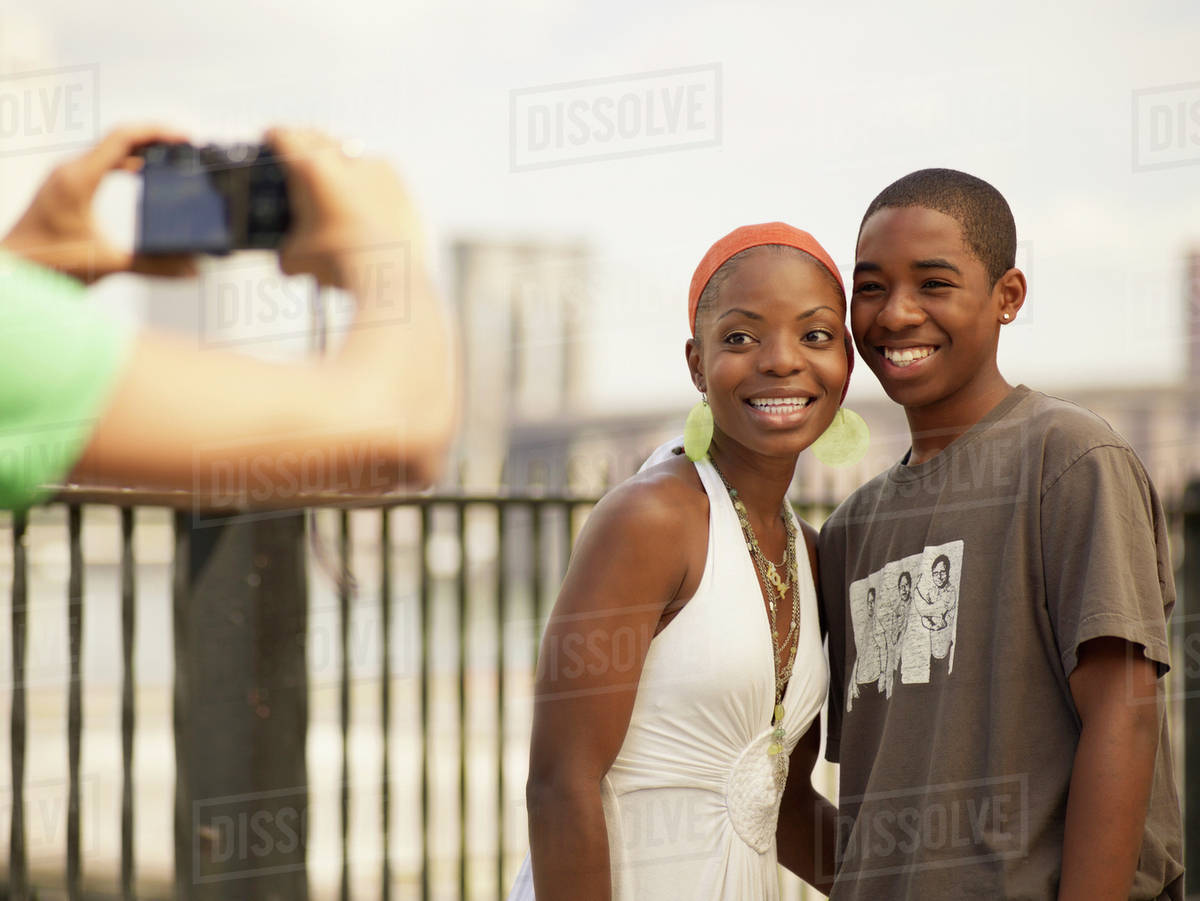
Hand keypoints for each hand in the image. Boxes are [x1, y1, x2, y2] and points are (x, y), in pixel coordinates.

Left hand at [0, 124, 197, 282]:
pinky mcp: (66, 187)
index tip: (185, 139)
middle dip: (156, 139)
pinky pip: (102, 163)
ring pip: (110, 149)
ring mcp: (66, 176)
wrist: (13, 270)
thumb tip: (191, 270)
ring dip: (141, 150)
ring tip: (171, 157)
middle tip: (186, 148)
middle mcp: (70, 170)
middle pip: (119, 138)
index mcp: (79, 178)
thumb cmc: (46, 265)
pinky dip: (126, 163)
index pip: (122, 137)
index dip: (158, 132)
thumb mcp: (106, 265)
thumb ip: (152, 266)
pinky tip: (143, 174)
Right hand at [266, 128, 424, 288]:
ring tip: (336, 181)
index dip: (274, 137)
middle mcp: (345, 159)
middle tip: (300, 157)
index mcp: (311, 169)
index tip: (272, 138)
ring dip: (340, 161)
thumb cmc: (343, 263)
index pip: (284, 136)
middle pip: (318, 137)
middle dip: (306, 144)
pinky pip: (378, 172)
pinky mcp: (399, 182)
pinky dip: (368, 181)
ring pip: (350, 152)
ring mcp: (376, 167)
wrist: (390, 274)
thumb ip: (286, 246)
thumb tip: (288, 254)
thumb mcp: (295, 259)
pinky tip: (365, 200)